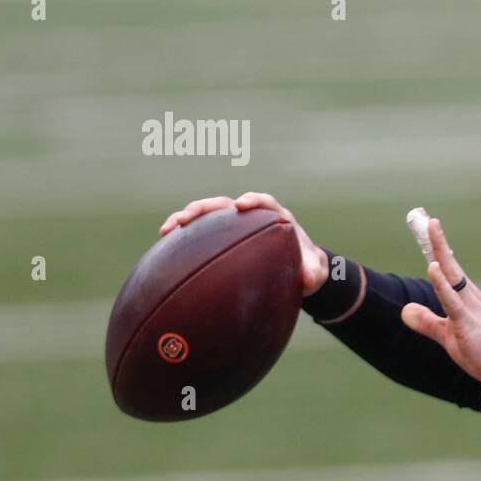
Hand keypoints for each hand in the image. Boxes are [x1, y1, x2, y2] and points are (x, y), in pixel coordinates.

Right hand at [158, 192, 328, 296]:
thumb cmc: (306, 267)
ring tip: (167, 229)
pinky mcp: (221, 238)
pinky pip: (201, 235)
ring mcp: (233, 227)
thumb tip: (309, 279)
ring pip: (207, 216)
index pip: (264, 202)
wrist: (297, 270)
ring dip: (186, 218)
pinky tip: (165, 250)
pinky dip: (184, 240)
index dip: (253, 201)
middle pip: (224, 205)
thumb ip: (314, 272)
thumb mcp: (315, 272)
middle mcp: (251, 217)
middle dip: (205, 208)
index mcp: (275, 217)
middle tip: (187, 218)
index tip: (241, 205)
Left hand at [398, 215, 480, 389]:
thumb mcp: (448, 336)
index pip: (447, 268)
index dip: (436, 249)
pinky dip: (441, 284)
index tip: (427, 228)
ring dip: (440, 250)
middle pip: (450, 263)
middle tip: (427, 218)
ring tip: (431, 227)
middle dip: (437, 240)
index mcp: (465, 297)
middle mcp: (469, 296)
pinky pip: (452, 300)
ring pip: (451, 274)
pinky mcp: (468, 322)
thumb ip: (427, 321)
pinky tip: (433, 268)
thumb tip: (405, 309)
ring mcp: (469, 307)